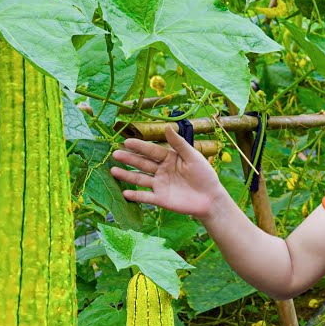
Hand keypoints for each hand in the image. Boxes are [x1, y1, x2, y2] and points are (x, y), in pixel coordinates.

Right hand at [110, 126, 227, 219]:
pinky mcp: (160, 199)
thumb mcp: (193, 156)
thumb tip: (167, 126)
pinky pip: (145, 196)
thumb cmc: (205, 175)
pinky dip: (135, 195)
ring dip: (127, 175)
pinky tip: (124, 193)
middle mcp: (161, 171)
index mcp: (169, 158)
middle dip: (129, 159)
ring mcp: (159, 185)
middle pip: (142, 163)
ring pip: (140, 179)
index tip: (126, 141)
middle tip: (115, 154)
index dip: (140, 147)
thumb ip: (179, 143)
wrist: (211, 198)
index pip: (152, 151)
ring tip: (113, 170)